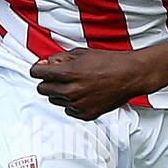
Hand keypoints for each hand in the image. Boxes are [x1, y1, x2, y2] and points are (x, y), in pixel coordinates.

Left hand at [30, 48, 145, 119]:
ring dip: (60, 93)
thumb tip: (46, 63)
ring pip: (55, 101)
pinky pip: (69, 110)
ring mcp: (78, 105)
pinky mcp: (86, 114)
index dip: (38, 69)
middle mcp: (71, 91)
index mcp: (68, 73)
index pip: (37, 74)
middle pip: (42, 89)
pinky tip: (84, 94)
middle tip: (58, 77)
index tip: (41, 69)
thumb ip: (60, 58)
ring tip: (76, 84)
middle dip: (48, 82)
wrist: (130, 75)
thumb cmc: (109, 62)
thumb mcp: (81, 53)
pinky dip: (72, 103)